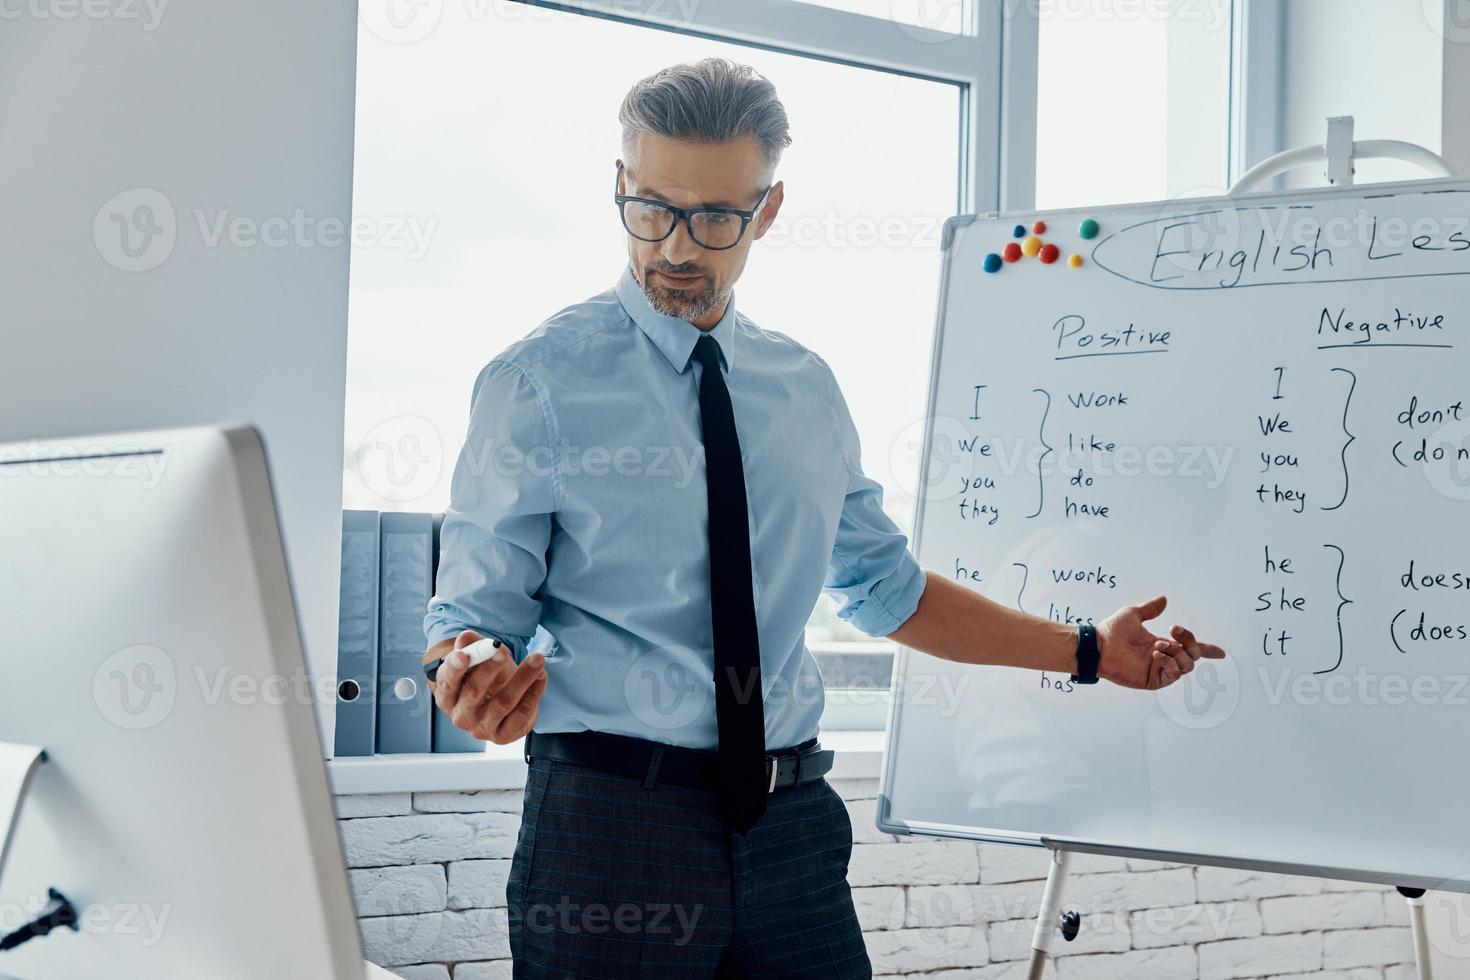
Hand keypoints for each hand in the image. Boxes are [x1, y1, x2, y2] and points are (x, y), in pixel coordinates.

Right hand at [427, 629, 547, 743]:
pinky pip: (522, 713)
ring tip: (537, 658)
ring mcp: (483, 728)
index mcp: (447, 696)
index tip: (463, 655)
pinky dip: (534, 692)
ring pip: (503, 702)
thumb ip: (472, 648)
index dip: (454, 669)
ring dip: (522, 677)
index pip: (447, 682)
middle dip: (488, 668)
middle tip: (501, 650)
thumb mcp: (478, 661)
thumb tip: (466, 638)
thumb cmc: (486, 680)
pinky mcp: (504, 735)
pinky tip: (541, 675)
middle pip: (473, 692)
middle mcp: (461, 716)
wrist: (502, 707)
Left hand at [1094, 595, 1225, 689]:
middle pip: (1194, 655)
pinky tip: (1156, 654)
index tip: (1221, 653)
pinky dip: (1169, 662)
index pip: (1190, 649)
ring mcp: (1160, 670)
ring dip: (1177, 653)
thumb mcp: (1133, 614)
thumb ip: (1150, 609)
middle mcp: (1164, 658)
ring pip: (1187, 665)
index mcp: (1163, 644)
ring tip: (1156, 645)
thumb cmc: (1112, 631)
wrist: (1098, 645)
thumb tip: (1164, 599)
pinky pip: (1173, 674)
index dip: (1207, 650)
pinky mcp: (1154, 681)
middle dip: (1190, 642)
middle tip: (1173, 631)